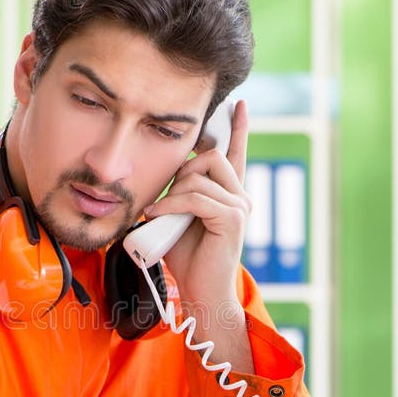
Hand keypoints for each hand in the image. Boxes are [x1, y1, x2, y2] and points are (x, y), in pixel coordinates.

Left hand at [144, 99, 249, 310]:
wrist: (199, 291)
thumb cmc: (185, 257)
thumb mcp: (175, 218)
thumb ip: (176, 194)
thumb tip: (162, 174)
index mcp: (229, 194)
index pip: (236, 154)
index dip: (238, 128)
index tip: (239, 105)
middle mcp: (240, 196)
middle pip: (211, 157)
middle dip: (181, 173)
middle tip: (165, 200)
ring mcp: (239, 207)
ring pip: (201, 177)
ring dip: (173, 194)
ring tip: (160, 214)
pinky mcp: (232, 219)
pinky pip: (197, 198)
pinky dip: (171, 206)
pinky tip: (157, 216)